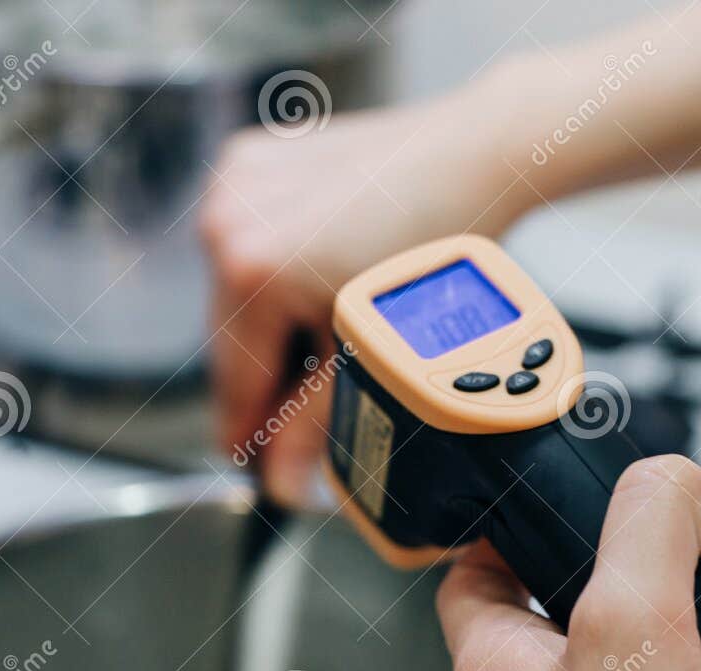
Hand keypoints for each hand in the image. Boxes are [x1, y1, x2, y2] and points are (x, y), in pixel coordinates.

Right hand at [199, 92, 528, 502]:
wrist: (472, 158)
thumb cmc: (437, 242)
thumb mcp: (372, 351)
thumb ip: (319, 423)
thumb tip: (284, 481)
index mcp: (251, 268)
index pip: (233, 380)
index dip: (245, 433)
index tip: (251, 465)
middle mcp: (229, 217)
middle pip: (229, 335)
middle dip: (265, 376)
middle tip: (299, 413)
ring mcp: (236, 182)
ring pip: (236, 289)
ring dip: (269, 322)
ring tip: (323, 338)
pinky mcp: (251, 160)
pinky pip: (246, 238)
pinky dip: (274, 268)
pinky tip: (321, 279)